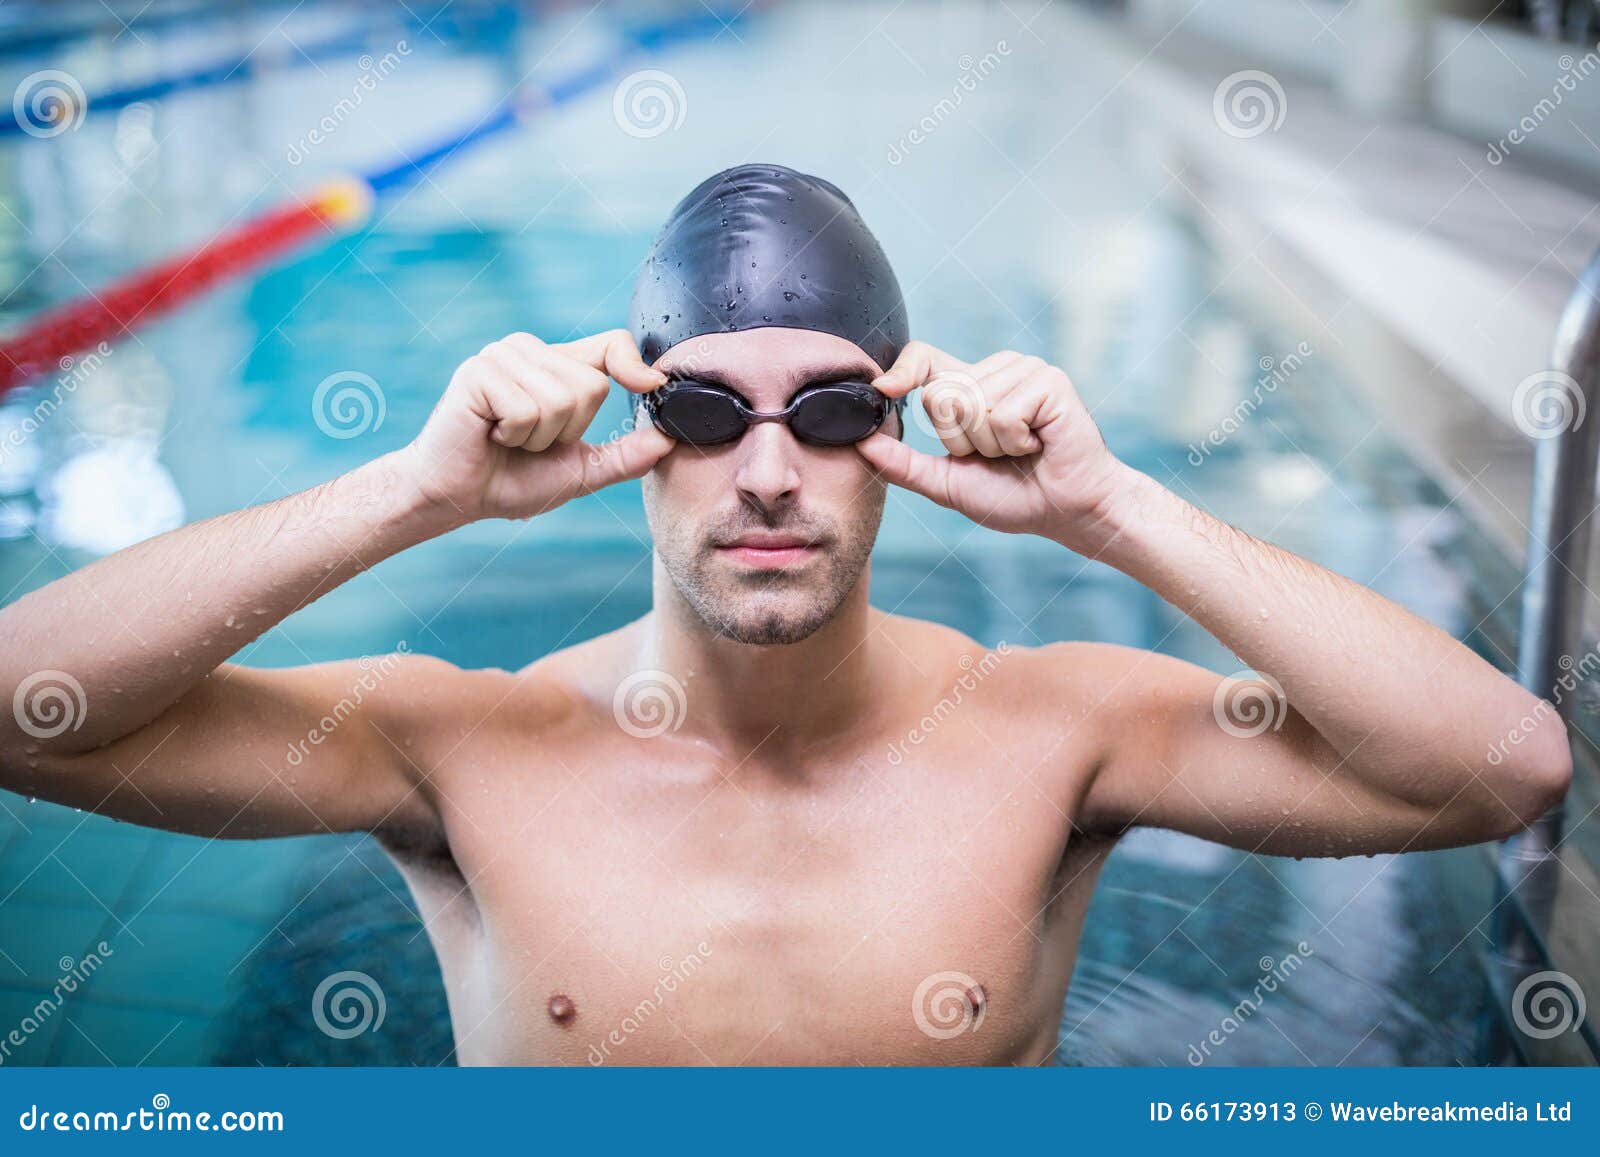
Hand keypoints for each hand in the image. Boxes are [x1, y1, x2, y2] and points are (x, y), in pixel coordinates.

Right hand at [398, 330, 674, 521]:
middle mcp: (530, 350)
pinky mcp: (479, 372)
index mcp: (556, 364)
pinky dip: (515, 435)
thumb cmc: (513, 480)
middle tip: (529, 441)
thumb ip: (626, 454)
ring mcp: (502, 356)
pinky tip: (491, 434)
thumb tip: (671, 440)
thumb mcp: (582, 470)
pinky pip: (528, 408)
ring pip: (561, 398)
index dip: (633, 364)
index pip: (612, 344)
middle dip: (568, 431)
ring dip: (539, 437)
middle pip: (591, 386)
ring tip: (509, 439)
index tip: (650, 385)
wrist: (456, 496)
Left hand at [856, 342, 1129, 550]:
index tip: (884, 389)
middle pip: (940, 395)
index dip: (901, 371)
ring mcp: (1024, 370)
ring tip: (1020, 449)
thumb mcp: (946, 483)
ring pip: (971, 404)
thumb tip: (860, 445)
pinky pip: (1003, 413)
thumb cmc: (1014, 497)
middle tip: (998, 453)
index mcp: (969, 387)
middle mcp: (995, 370)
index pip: (922, 358)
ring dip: (991, 445)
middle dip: (962, 441)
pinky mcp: (1048, 380)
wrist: (1067, 511)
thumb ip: (904, 465)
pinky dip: (1015, 441)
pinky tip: (1038, 443)